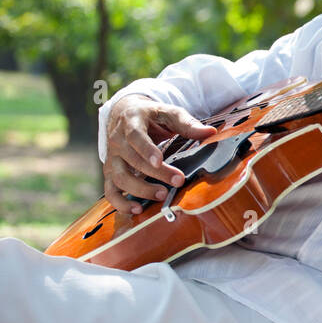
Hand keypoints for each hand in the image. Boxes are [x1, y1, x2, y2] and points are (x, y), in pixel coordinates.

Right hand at [103, 95, 216, 214]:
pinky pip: (110, 191)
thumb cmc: (151, 116)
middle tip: (178, 181)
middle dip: (155, 173)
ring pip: (120, 177)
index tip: (160, 161)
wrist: (124, 115)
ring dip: (139, 190)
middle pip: (132, 160)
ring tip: (161, 195)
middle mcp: (117, 140)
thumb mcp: (169, 113)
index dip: (146, 150)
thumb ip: (187, 123)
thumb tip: (210, 133)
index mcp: (131, 121)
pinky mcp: (110, 172)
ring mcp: (112, 158)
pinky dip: (121, 203)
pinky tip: (137, 210)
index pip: (135, 136)